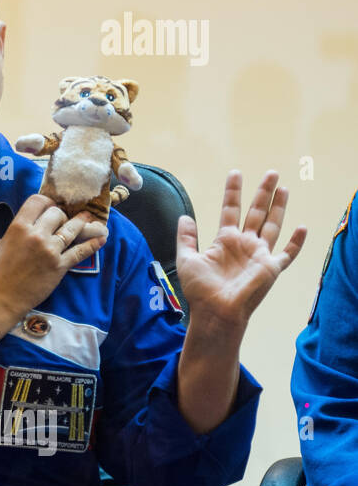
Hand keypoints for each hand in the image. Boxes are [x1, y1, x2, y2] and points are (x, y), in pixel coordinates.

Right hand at [0, 195, 107, 325]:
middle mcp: (36, 234)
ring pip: (72, 228)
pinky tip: (101, 239)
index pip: (38, 201)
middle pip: (57, 213)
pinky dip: (92, 244)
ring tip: (89, 219)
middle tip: (62, 222)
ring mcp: (50, 250)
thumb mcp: (4, 243)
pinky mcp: (60, 266)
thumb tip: (36, 225)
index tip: (50, 207)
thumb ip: (20, 231)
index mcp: (18, 226)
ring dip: (82, 223)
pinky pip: (80, 251)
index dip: (47, 202)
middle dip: (61, 216)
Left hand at [176, 170, 305, 331]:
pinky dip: (296, 242)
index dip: (233, 192)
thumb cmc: (200, 290)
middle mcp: (244, 244)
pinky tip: (302, 227)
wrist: (214, 312)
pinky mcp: (270, 268)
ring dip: (279, 207)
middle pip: (256, 212)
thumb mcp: (187, 259)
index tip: (235, 173)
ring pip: (272, 225)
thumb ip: (187, 238)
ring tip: (284, 188)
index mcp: (225, 240)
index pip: (231, 209)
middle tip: (271, 172)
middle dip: (263, 192)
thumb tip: (184, 216)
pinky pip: (287, 253)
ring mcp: (259, 255)